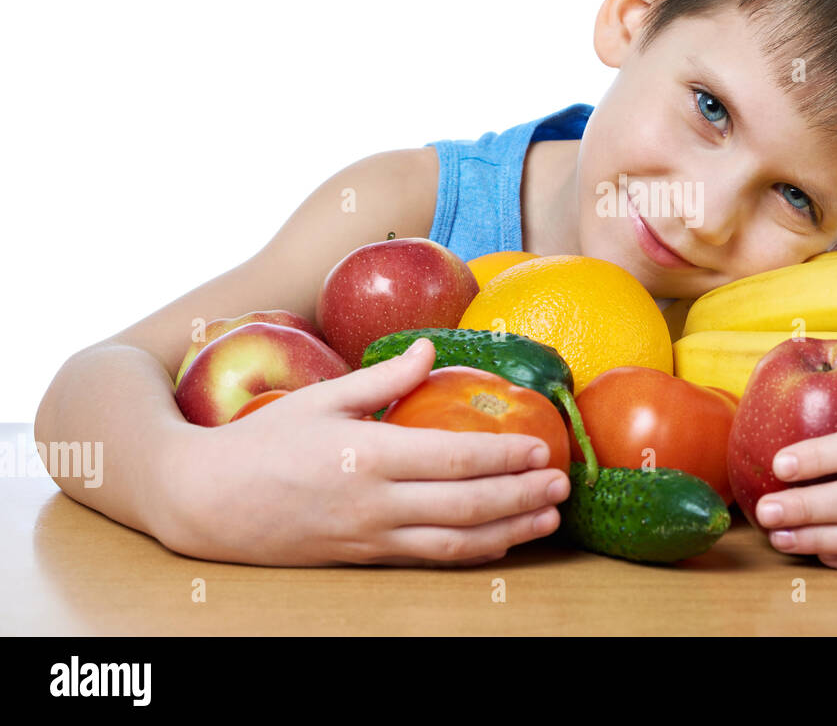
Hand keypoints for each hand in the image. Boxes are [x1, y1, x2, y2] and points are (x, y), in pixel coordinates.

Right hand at [155, 338, 570, 566]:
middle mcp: (373, 502)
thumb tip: (432, 348)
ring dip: (508, 531)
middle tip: (563, 485)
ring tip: (548, 520)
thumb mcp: (322, 398)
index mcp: (367, 454)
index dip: (504, 457)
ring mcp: (369, 537)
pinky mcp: (361, 558)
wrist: (203, 503)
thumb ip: (383, 377)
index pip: (454, 459)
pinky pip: (427, 559)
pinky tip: (500, 542)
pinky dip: (470, 552)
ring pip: (453, 543)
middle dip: (521, 496)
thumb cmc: (261, 442)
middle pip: (465, 506)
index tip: (542, 448)